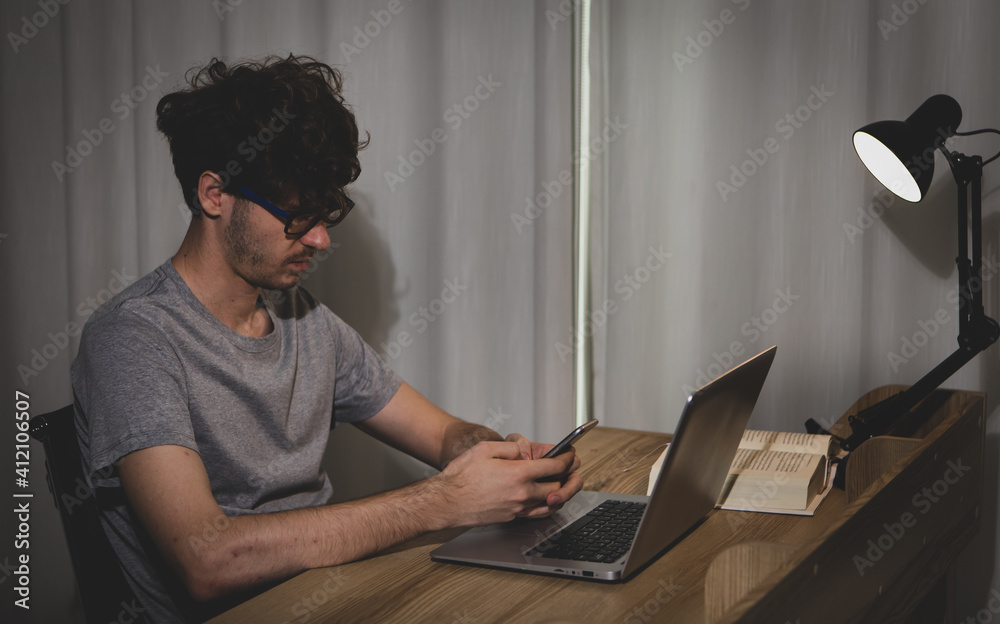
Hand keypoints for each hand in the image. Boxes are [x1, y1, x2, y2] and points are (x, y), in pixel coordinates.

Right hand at [435, 439, 582, 526]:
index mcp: (518, 474)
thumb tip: (524, 451)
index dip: (566, 459)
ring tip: (563, 483)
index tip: (569, 455)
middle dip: (567, 476)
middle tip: (570, 469)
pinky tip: (546, 499)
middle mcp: (521, 493)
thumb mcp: (485, 449)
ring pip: (549, 502)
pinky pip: (537, 513)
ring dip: (560, 492)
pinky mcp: (511, 517)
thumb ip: (510, 448)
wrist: (447, 502)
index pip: (553, 466)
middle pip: (556, 486)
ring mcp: (517, 508)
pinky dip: (547, 506)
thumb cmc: (461, 477)